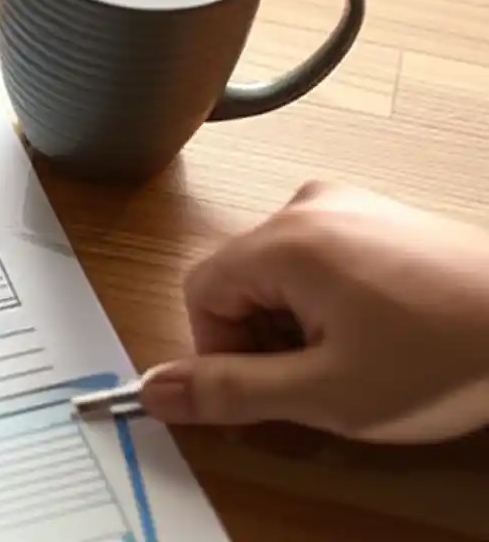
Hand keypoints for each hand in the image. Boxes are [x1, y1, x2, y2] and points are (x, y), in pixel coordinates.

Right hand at [141, 181, 488, 442]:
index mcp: (286, 240)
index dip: (220, 351)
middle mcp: (308, 206)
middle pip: (238, 279)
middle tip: (316, 381)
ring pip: (278, 273)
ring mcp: (348, 206)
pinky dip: (328, 303)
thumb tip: (154, 392)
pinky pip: (318, 260)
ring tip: (356, 360)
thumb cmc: (445, 359)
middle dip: (261, 338)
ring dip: (295, 324)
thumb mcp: (325, 394)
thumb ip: (230, 393)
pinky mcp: (379, 218)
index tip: (267, 389)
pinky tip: (377, 334)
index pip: (200, 292)